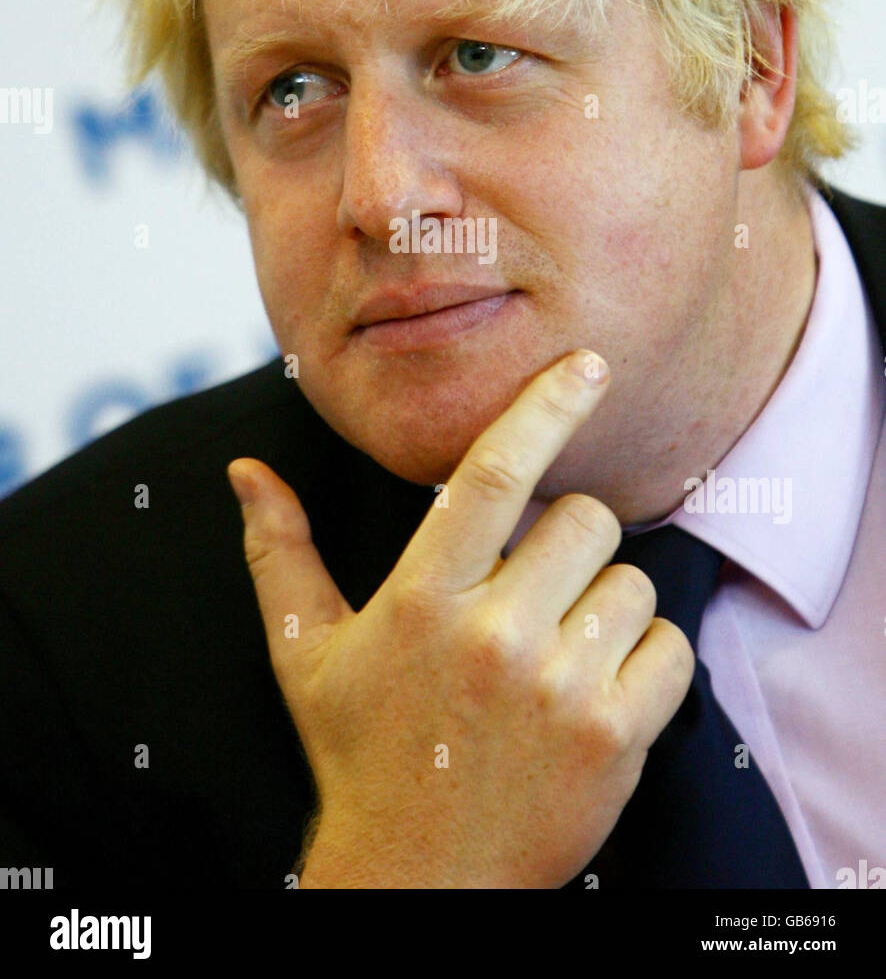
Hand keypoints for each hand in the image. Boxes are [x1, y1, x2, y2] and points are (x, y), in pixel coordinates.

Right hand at [227, 349, 693, 888]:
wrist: (420, 886)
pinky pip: (669, 649)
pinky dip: (647, 662)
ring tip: (559, 653)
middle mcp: (493, 635)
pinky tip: (596, 694)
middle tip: (540, 589)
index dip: (546, 407)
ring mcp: (558, 688)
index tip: (588, 367)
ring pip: (634, 584)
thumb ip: (280, 554)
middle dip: (573, 541)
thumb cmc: (362, 756)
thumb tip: (244, 471)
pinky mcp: (614, 738)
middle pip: (587, 520)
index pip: (493, 473)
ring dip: (607, 606)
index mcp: (421, 599)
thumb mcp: (306, 654)